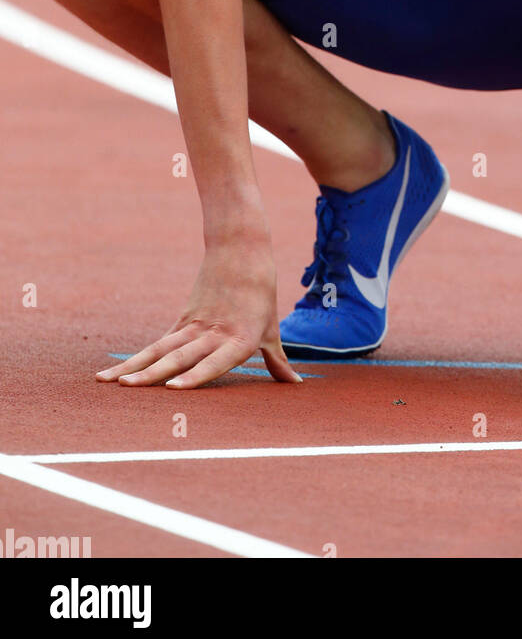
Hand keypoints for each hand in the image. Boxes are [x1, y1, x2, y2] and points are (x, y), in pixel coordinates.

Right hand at [96, 238, 302, 388]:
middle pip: (179, 356)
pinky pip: (156, 345)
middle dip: (153, 374)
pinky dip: (135, 361)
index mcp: (240, 338)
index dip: (195, 375)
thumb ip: (277, 360)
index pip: (214, 361)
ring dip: (133, 368)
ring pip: (160, 350)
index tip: (174, 388)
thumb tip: (295, 384)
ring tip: (109, 383)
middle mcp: (214, 334)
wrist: (241, 249)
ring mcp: (194, 326)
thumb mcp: (270, 328)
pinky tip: (113, 376)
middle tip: (129, 389)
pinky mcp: (181, 321)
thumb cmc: (261, 294)